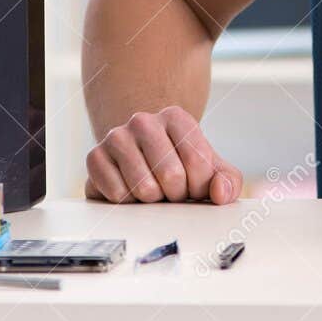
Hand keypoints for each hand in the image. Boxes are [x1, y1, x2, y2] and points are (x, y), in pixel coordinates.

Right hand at [85, 105, 243, 204]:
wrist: (140, 156)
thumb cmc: (179, 164)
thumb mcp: (210, 168)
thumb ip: (227, 180)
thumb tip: (221, 193)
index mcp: (176, 117)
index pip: (199, 164)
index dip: (200, 186)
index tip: (194, 184)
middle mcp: (143, 121)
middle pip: (172, 177)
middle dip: (177, 195)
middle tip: (172, 190)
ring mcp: (116, 137)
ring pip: (144, 189)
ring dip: (153, 201)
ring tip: (153, 189)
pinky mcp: (94, 157)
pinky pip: (118, 196)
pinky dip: (129, 203)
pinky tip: (131, 189)